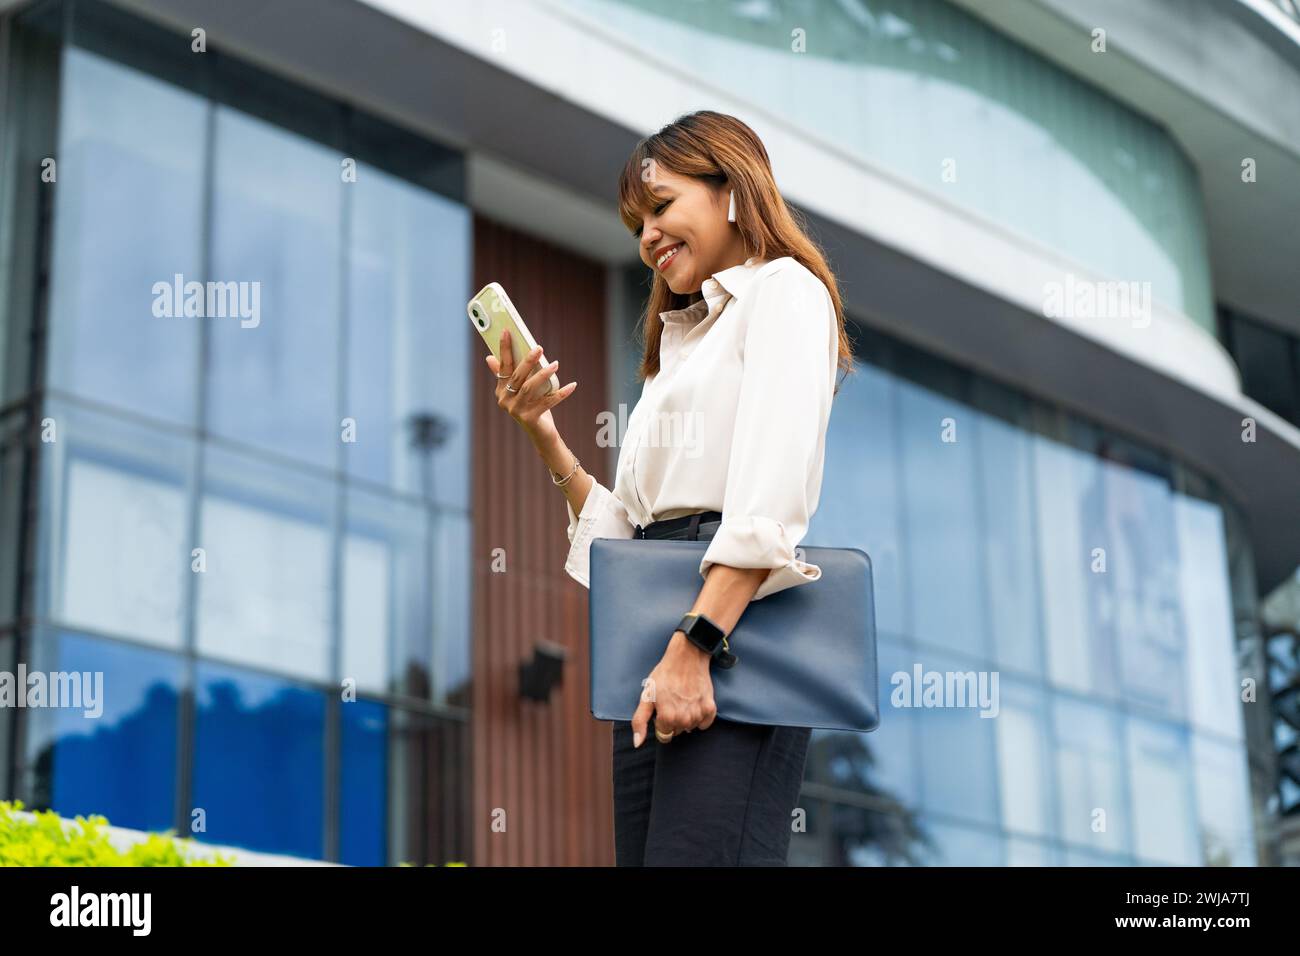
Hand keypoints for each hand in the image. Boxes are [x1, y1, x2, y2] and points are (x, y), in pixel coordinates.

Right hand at [486, 328, 576, 442]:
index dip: (504, 349)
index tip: (507, 331)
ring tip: (555, 364)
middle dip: (527, 361)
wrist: (540, 433)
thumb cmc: (531, 406)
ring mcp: (516, 411)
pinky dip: (561, 393)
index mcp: (501, 390)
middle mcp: (505, 400)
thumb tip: (489, 358)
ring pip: (530, 388)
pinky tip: (572, 385)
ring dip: (543, 374)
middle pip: (517, 376)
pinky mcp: (530, 419)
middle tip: (539, 347)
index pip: (502, 366)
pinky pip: (548, 402)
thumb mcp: (518, 389)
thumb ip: (506, 375)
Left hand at [630, 632, 716, 746]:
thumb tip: (638, 743)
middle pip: (677, 732)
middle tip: (672, 701)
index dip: (661, 722)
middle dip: (673, 720)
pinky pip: (704, 724)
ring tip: (682, 699)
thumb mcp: (647, 696)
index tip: (662, 708)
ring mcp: (699, 714)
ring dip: (686, 718)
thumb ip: (640, 721)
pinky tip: (694, 703)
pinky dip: (700, 717)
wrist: (687, 656)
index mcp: (668, 718)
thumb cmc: (665, 675)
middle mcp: (685, 719)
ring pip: (690, 727)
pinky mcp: (710, 708)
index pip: (664, 735)